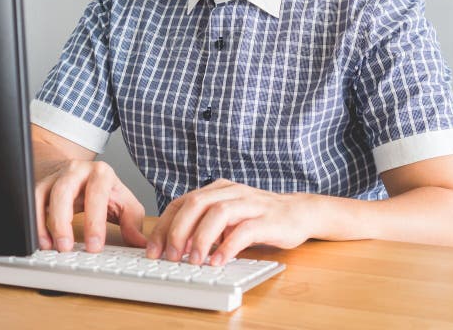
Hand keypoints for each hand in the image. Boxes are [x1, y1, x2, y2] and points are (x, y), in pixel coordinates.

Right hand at [35, 160, 146, 252]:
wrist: (82, 171)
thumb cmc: (105, 190)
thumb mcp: (124, 203)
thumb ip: (132, 223)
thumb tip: (142, 244)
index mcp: (101, 173)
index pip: (97, 195)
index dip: (95, 221)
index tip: (94, 246)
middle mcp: (77, 171)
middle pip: (64, 191)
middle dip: (63, 222)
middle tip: (66, 248)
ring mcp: (57, 176)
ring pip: (43, 195)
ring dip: (45, 223)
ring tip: (51, 247)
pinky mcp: (42, 185)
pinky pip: (32, 201)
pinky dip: (35, 222)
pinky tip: (42, 240)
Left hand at [145, 179, 310, 265]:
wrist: (299, 212)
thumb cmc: (259, 217)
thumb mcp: (227, 217)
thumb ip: (204, 224)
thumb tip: (173, 245)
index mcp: (218, 189)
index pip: (182, 202)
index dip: (165, 226)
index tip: (153, 250)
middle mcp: (232, 191)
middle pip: (196, 203)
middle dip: (178, 231)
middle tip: (170, 256)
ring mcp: (251, 203)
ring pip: (218, 212)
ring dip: (201, 238)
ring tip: (193, 261)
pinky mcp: (268, 219)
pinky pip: (244, 230)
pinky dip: (228, 247)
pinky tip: (218, 262)